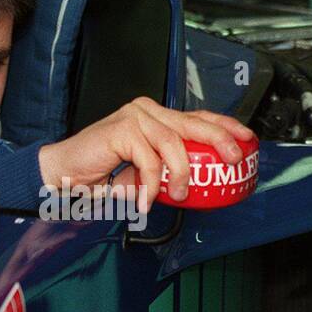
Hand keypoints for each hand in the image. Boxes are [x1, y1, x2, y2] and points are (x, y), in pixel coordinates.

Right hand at [38, 98, 254, 215]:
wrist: (64, 174)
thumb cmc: (101, 173)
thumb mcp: (143, 174)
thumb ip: (166, 173)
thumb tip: (195, 185)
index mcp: (156, 117)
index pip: (198, 116)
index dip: (225, 125)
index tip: (248, 138)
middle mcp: (147, 111)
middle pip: (193, 122)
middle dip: (220, 139)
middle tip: (234, 158)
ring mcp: (134, 117)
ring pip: (173, 142)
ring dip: (180, 173)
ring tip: (179, 194)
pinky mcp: (121, 129)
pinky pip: (149, 159)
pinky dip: (150, 184)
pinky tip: (146, 199)